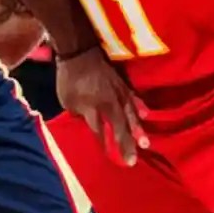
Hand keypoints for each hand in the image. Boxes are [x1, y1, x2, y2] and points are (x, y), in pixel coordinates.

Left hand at [55, 48, 147, 165]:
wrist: (78, 51)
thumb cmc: (68, 78)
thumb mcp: (66, 100)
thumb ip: (79, 114)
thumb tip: (89, 123)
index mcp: (92, 108)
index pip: (100, 132)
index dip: (106, 145)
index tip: (112, 158)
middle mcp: (108, 102)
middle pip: (118, 126)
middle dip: (125, 144)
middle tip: (133, 161)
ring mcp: (117, 92)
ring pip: (130, 114)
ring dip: (137, 130)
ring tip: (146, 143)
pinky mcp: (122, 84)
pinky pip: (133, 98)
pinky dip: (140, 106)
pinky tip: (146, 115)